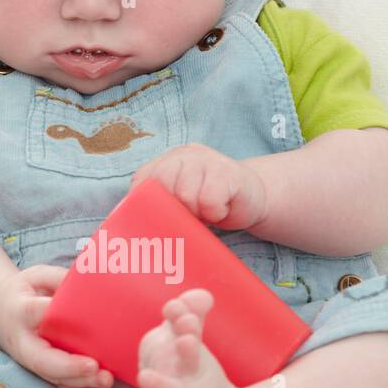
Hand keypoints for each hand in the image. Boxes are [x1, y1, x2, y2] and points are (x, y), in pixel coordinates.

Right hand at [0, 264, 113, 387]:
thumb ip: (59, 278)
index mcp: (21, 311)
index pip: (34, 314)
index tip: (78, 324)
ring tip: (107, 382)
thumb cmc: (25, 292)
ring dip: (81, 387)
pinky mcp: (44, 374)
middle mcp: (24, 342)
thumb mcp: (37, 276)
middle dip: (69, 367)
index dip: (53, 319)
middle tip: (96, 367)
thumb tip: (92, 283)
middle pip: (44, 359)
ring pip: (54, 379)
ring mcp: (33, 362)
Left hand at [129, 144, 265, 229]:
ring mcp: (206, 159)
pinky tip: (221, 209)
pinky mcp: (228, 171)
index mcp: (166, 162)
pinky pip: (210, 201)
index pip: (142, 180)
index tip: (159, 222)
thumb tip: (134, 231)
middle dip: (174, 211)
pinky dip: (215, 214)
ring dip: (197, 214)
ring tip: (207, 213)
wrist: (253, 198)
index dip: (146, 206)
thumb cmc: (210, 206)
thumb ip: (158, 208)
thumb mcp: (179, 204)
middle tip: (191, 216)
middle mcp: (183, 155)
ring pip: (185, 195)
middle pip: (161, 185)